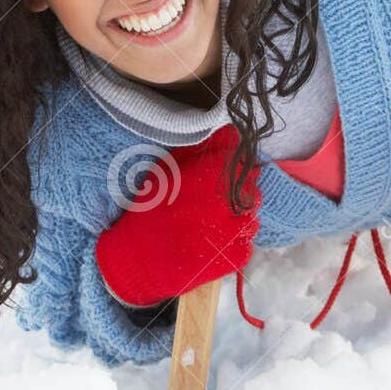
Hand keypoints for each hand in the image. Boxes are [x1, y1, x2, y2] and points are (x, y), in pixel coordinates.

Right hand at [95, 124, 259, 306]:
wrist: (139, 256)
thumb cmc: (150, 209)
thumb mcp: (169, 169)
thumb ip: (200, 151)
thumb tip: (227, 132)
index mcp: (217, 173)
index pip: (244, 163)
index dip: (234, 170)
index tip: (221, 178)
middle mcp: (233, 198)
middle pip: (251, 191)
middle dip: (237, 195)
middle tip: (214, 205)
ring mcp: (238, 228)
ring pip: (251, 218)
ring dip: (236, 220)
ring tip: (212, 226)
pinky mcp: (238, 255)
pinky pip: (247, 243)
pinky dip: (234, 243)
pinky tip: (212, 243)